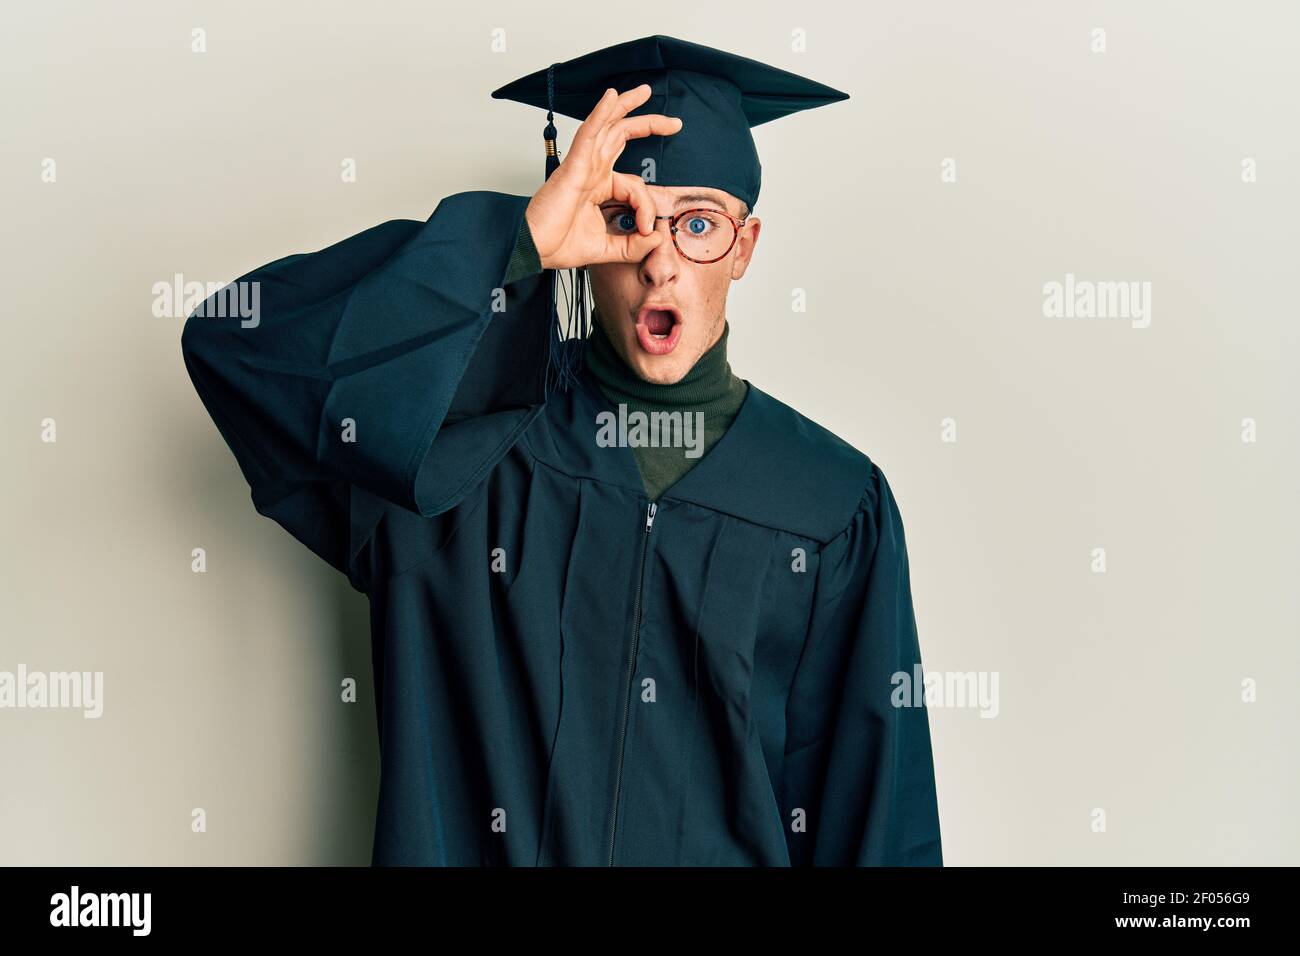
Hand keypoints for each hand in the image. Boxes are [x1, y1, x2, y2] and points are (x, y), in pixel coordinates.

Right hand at [524, 84, 682, 269]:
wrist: (533, 249)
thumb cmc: (557, 245)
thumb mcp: (607, 249)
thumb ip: (633, 245)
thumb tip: (657, 237)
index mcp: (599, 187)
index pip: (635, 185)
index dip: (646, 206)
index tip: (646, 229)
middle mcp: (592, 171)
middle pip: (622, 137)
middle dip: (649, 125)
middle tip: (674, 123)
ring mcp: (583, 165)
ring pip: (608, 126)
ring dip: (626, 106)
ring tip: (645, 91)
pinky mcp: (574, 166)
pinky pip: (589, 132)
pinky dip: (601, 113)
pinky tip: (611, 97)